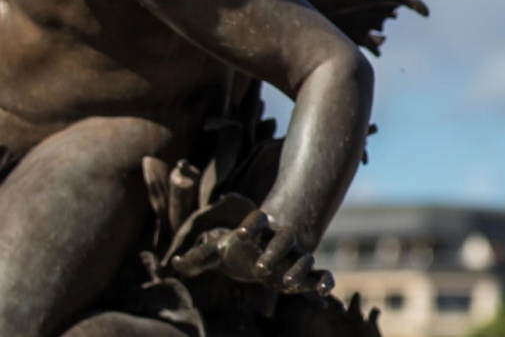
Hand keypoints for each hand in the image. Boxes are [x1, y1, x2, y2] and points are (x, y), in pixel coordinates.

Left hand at [174, 208, 333, 295]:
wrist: (263, 251)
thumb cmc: (236, 250)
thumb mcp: (216, 252)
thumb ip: (197, 257)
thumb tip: (175, 263)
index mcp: (258, 229)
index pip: (257, 219)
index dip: (250, 224)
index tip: (240, 233)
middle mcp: (280, 238)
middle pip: (283, 238)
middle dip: (274, 251)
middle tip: (260, 267)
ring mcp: (295, 255)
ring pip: (304, 256)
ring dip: (298, 268)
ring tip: (287, 283)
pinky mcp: (306, 273)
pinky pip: (320, 273)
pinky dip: (325, 280)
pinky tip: (325, 291)